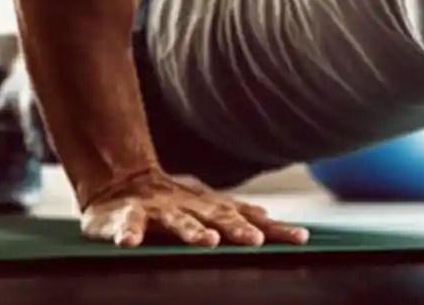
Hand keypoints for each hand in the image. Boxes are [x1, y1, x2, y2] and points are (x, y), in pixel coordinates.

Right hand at [80, 169, 309, 247]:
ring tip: (207, 242)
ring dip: (193, 231)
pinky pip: (128, 224)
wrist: (121, 180)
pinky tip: (130, 242)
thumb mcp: (205, 204)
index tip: (301, 238)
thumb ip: (234, 212)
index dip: (275, 229)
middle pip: (219, 218)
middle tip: (255, 241)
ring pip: (178, 221)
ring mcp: (159, 210)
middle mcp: (190, 207)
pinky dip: (129, 232)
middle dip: (238, 229)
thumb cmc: (171, 200)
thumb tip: (266, 215)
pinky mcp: (126, 216)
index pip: (250, 219)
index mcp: (211, 207)